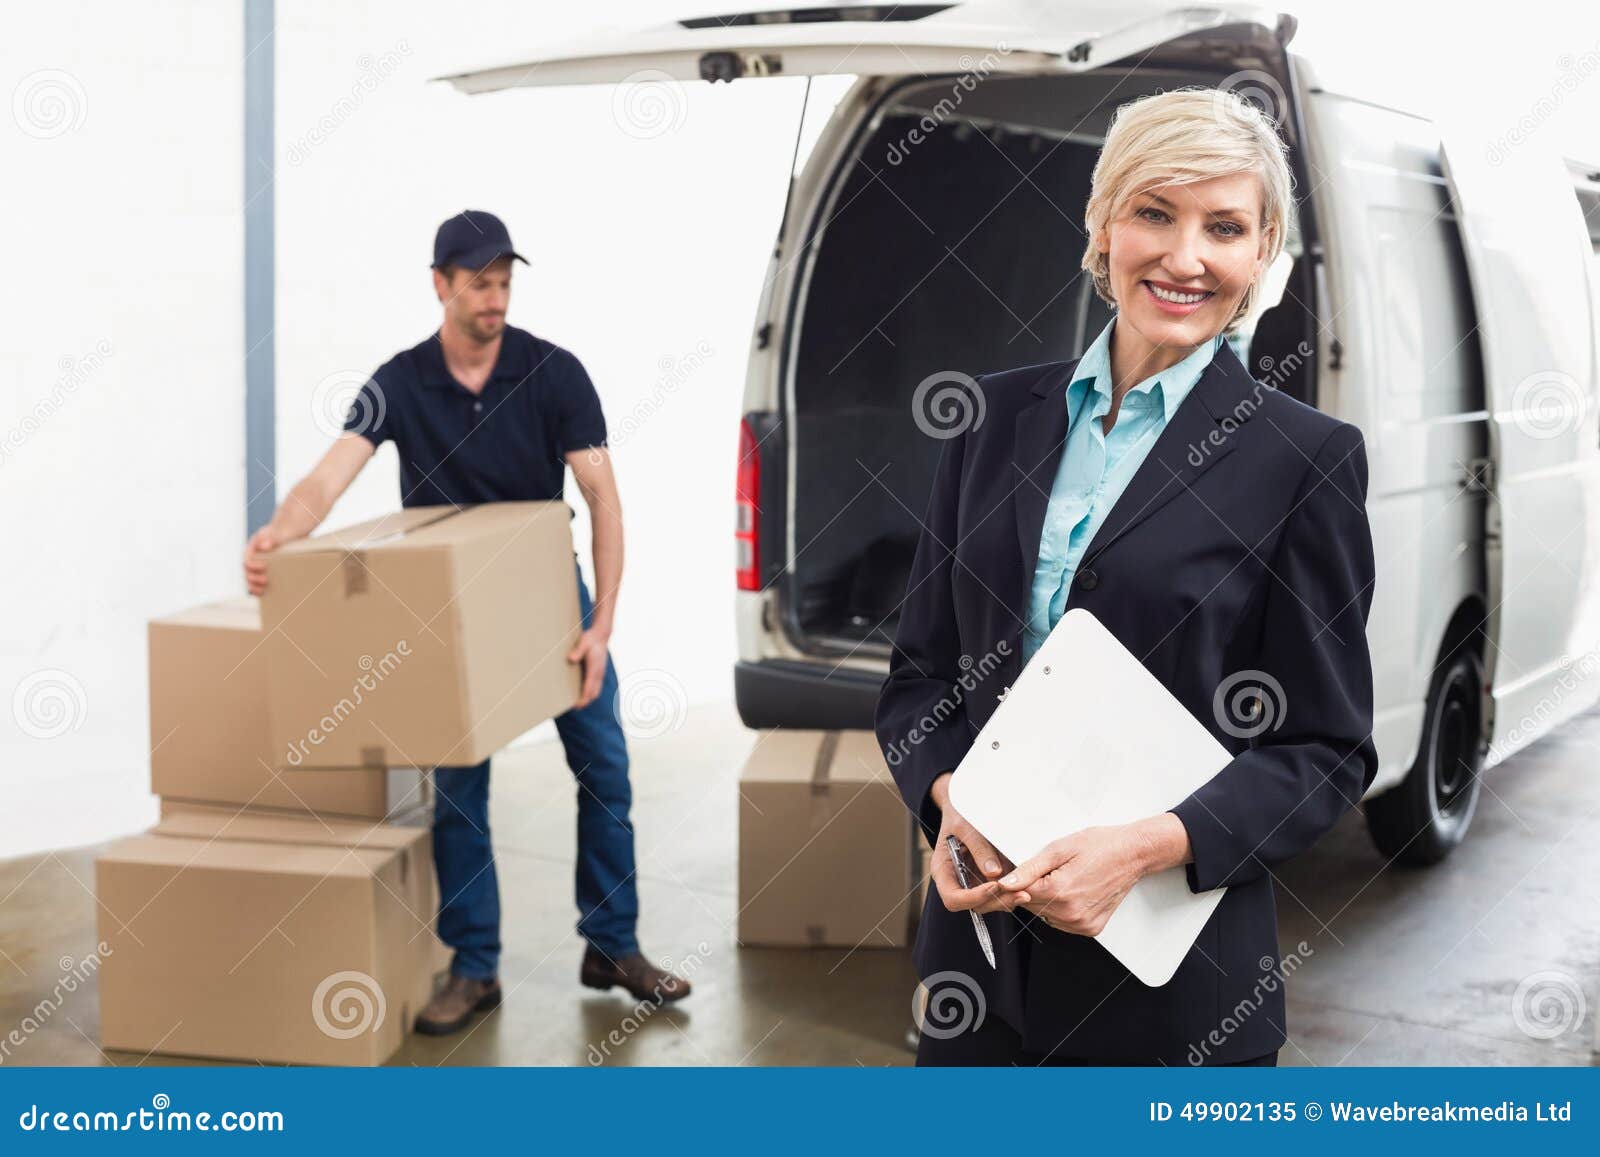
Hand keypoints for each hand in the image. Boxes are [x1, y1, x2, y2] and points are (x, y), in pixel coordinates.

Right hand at [243, 527, 276, 595]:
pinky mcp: (263, 573)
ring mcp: (256, 567)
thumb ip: (271, 538)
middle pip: (247, 573)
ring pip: (250, 580)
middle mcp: (252, 560)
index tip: (264, 567)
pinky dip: (259, 589)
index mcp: (251, 550)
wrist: (287, 535)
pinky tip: (266, 594)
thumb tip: (265, 546)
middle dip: (254, 579)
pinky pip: (257, 583)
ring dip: (254, 587)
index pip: (247, 560)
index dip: (253, 566)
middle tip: (266, 580)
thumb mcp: (276, 533)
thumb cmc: (279, 533)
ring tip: (263, 591)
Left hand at [566, 627, 609, 708]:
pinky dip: (590, 693)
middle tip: (575, 707)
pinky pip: (596, 687)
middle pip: (594, 693)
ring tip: (578, 703)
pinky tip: (583, 693)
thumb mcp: (583, 642)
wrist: (601, 635)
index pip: (589, 688)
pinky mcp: (599, 672)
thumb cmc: (591, 639)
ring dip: (588, 698)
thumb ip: (578, 651)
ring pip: (596, 691)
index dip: (583, 698)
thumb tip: (571, 659)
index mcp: (594, 668)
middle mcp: (599, 673)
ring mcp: (600, 674)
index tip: (576, 705)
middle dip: (585, 702)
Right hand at [927, 773, 1025, 915]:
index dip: (972, 897)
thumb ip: (979, 849)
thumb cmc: (960, 813)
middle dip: (996, 901)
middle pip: (973, 906)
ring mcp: (972, 882)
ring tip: (1026, 892)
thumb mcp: (966, 826)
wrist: (966, 806)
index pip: (953, 898)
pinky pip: (999, 893)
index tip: (994, 885)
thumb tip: (995, 873)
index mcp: (943, 870)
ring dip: (1007, 900)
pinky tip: (1027, 885)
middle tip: (1020, 893)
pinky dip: (1011, 892)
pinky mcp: (987, 878)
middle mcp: (957, 881)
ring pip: (989, 903)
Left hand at [998, 823, 1156, 936]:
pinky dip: (1059, 909)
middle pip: (1030, 906)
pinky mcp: (1090, 928)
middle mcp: (1070, 913)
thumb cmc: (1099, 846)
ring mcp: (1081, 924)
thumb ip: (1029, 869)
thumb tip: (1005, 883)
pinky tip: (1070, 892)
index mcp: (1059, 892)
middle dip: (1029, 890)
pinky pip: (1061, 922)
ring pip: (1045, 915)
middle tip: (1044, 872)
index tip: (1012, 877)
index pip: (1018, 895)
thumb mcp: (1059, 849)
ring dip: (1044, 900)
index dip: (1012, 883)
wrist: (1131, 854)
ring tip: (1061, 879)